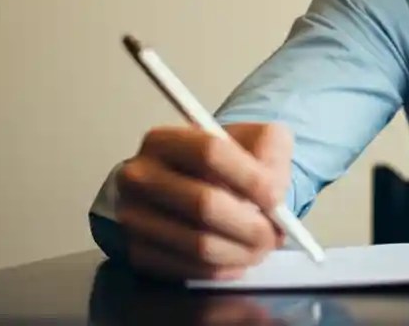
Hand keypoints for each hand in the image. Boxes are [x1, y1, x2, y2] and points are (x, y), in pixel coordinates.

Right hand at [115, 122, 292, 281]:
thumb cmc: (228, 162)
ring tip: (261, 246)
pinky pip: (186, 269)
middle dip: (250, 225)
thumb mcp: (255, 139)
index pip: (210, 153)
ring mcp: (133, 216)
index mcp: (164, 140)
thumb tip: (272, 193)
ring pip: (198, 244)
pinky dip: (221, 269)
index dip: (250, 178)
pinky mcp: (136, 250)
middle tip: (274, 233)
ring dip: (240, 251)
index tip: (275, 198)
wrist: (197, 184)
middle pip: (204, 204)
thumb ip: (270, 151)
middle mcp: (139, 177)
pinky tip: (237, 259)